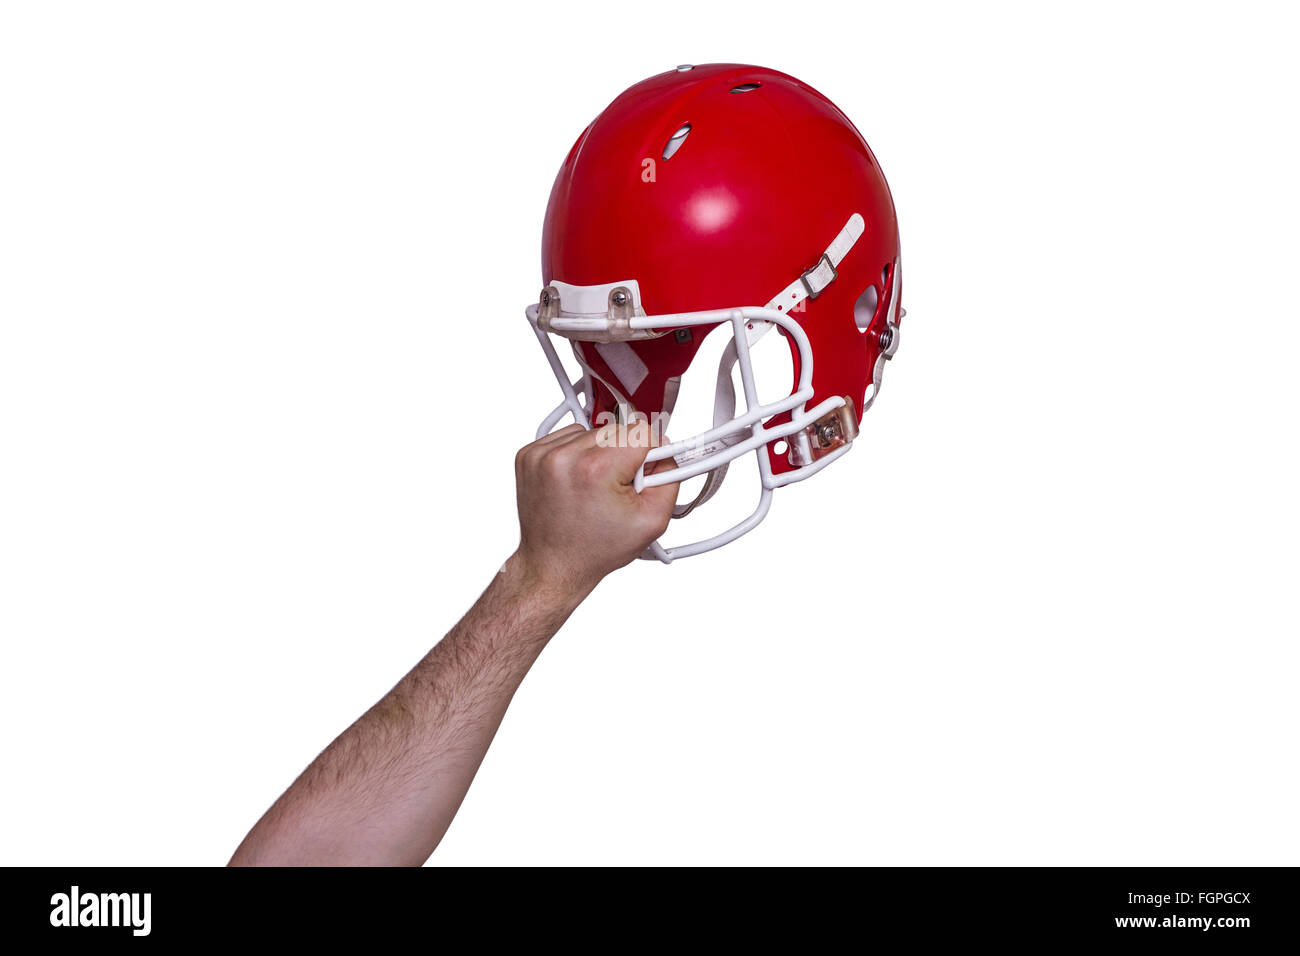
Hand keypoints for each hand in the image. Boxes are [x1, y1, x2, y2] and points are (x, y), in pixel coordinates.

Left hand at [512, 420, 679, 596]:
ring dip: (598, 453)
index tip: (641, 475)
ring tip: (593, 486)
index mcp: (596, 469)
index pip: (641, 432)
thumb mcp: (652, 521)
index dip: (648, 455)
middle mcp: (565, 457)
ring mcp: (542, 454)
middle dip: (623, 456)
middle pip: (615, 431)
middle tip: (615, 488)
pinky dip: (576, 455)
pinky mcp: (528, 455)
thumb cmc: (595, 549)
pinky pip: (566, 437)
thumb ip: (671, 477)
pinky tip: (576, 481)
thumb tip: (667, 449)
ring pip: (590, 432)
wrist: (553, 565)